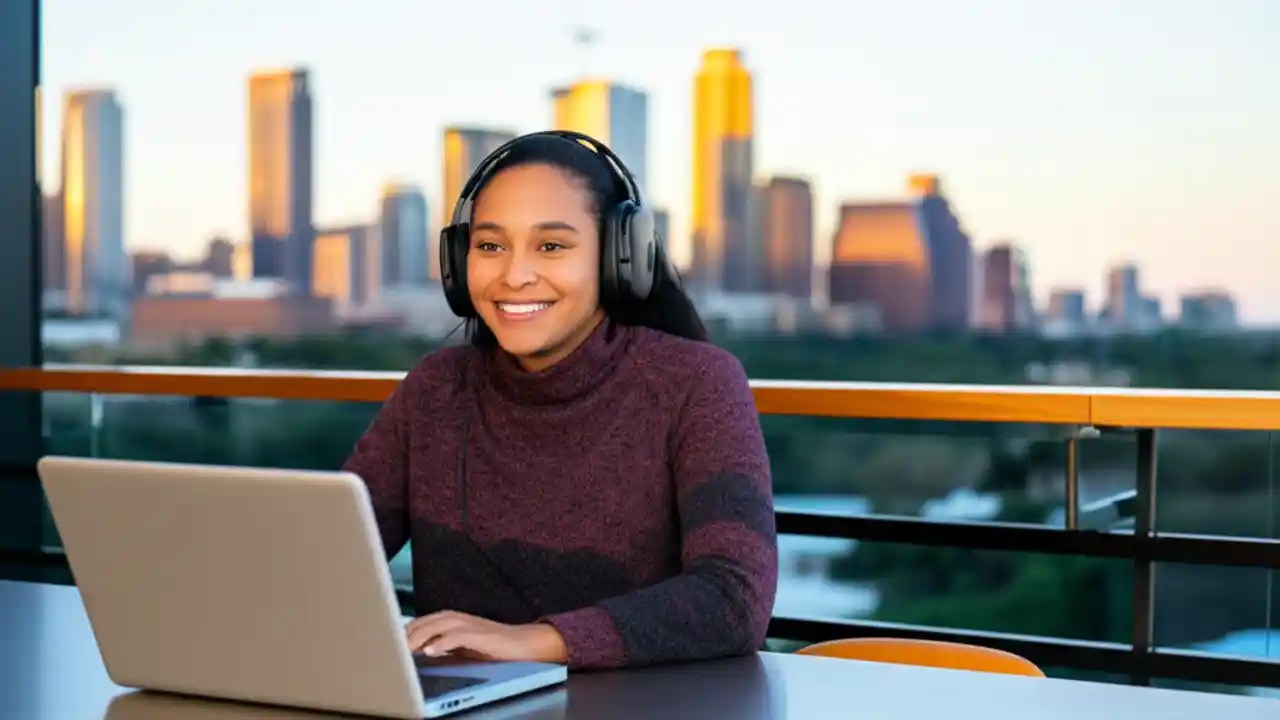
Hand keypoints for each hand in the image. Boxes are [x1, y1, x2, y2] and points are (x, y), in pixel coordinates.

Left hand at [405, 611, 567, 663]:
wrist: (522, 644)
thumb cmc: (489, 646)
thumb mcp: (459, 645)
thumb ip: (438, 644)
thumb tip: (413, 652)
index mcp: (449, 619)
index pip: (418, 623)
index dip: (401, 633)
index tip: (386, 646)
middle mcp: (456, 618)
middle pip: (424, 622)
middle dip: (406, 636)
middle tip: (389, 650)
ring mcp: (469, 624)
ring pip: (437, 626)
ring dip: (420, 637)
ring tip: (405, 651)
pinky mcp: (480, 634)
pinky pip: (457, 636)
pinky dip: (443, 642)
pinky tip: (431, 651)